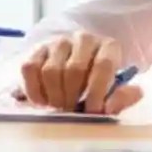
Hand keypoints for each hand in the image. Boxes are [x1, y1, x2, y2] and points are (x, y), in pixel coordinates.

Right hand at [18, 32, 142, 113]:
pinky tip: (44, 102)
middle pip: (74, 70)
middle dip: (73, 97)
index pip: (103, 65)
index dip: (97, 91)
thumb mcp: (117, 91)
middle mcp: (83, 39)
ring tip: (60, 107)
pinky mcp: (37, 49)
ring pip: (51, 70)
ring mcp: (58, 42)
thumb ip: (121, 99)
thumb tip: (110, 106)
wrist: (78, 72)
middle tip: (73, 112)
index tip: (93, 111)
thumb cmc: (100, 84)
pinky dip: (35, 91)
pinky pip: (30, 69)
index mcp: (108, 46)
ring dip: (54, 96)